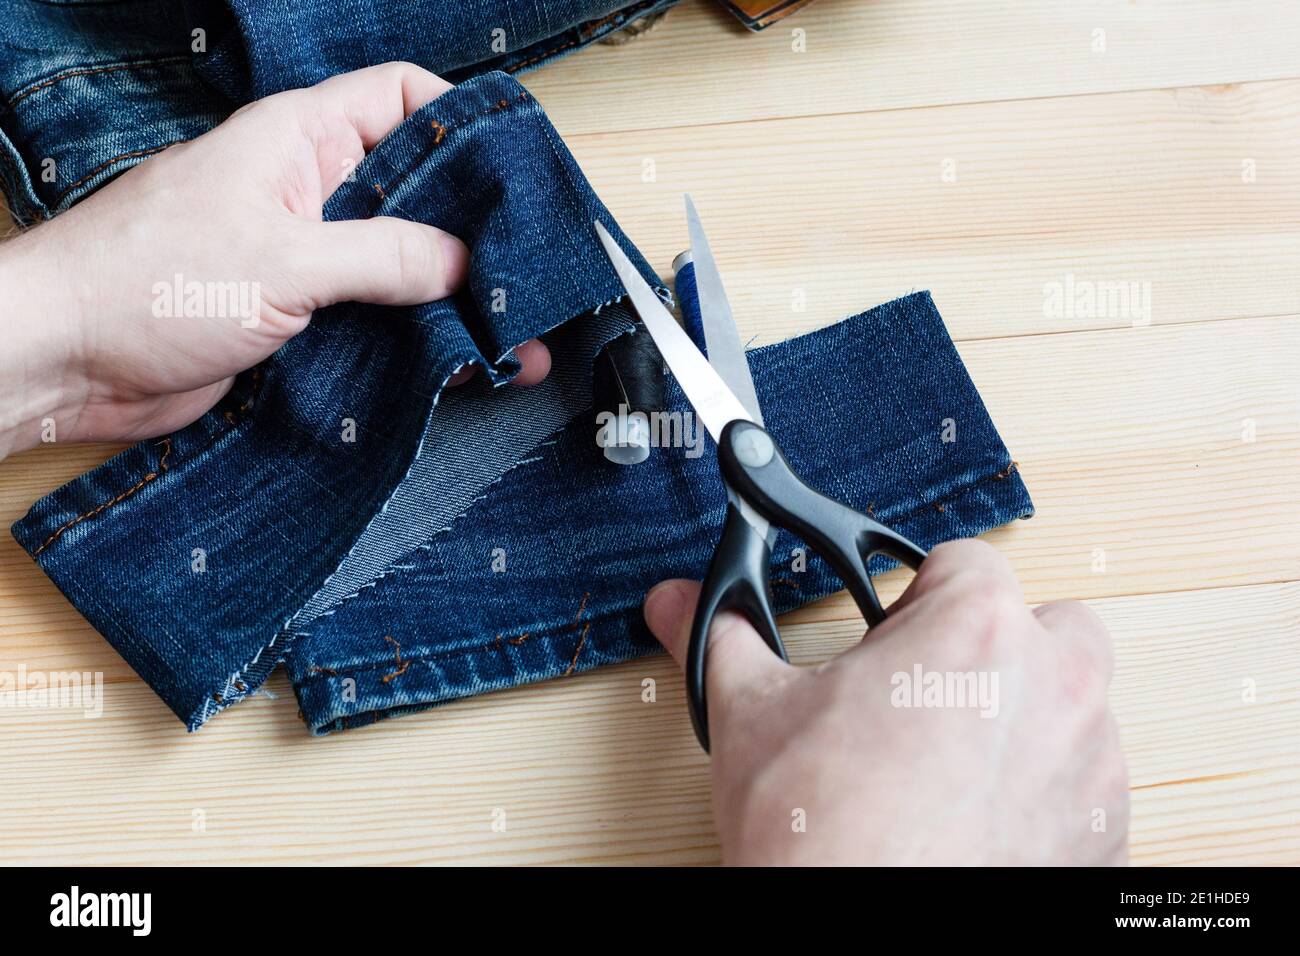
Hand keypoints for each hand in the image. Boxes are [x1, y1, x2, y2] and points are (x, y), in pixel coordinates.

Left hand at [0, 62, 549, 459]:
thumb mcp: (282, 259)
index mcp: (300, 141)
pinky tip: (457, 362)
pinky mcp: (296, 312)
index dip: (463, 122)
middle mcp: (307, 189)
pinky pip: (371, 313)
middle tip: (530, 268)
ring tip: (511, 332)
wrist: (66, 361)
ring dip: (449, 294)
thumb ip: (382, 256)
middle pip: (413, 188)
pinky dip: (413, 336)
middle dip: (473, 227)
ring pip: (397, 259)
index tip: (517, 170)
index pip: (401, 98)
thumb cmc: (145, 282)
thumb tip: (462, 262)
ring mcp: (303, 252)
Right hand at [644, 539, 1128, 864]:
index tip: (890, 635)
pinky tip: (972, 818)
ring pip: (1072, 708)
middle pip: (1046, 625)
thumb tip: (680, 604)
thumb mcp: (751, 712)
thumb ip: (721, 635)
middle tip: (926, 691)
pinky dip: (1039, 793)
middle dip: (995, 647)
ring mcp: (1089, 763)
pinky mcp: (1103, 836)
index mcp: (976, 627)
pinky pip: (1083, 788)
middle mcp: (1054, 684)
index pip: (966, 561)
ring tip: (942, 765)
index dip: (917, 595)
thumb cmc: (821, 835)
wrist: (857, 938)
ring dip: (1021, 721)